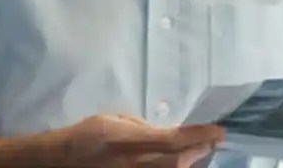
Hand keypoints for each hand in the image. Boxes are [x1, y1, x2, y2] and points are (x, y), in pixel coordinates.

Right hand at [59, 113, 225, 167]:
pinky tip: (180, 162)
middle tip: (212, 140)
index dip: (198, 135)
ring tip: (198, 151)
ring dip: (188, 162)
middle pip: (177, 161)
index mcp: (126, 139)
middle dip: (198, 150)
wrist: (63, 161)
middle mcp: (134, 161)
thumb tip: (165, 132)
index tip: (218, 129)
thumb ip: (140, 125)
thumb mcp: (112, 119)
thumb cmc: (87, 134)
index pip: (171, 138)